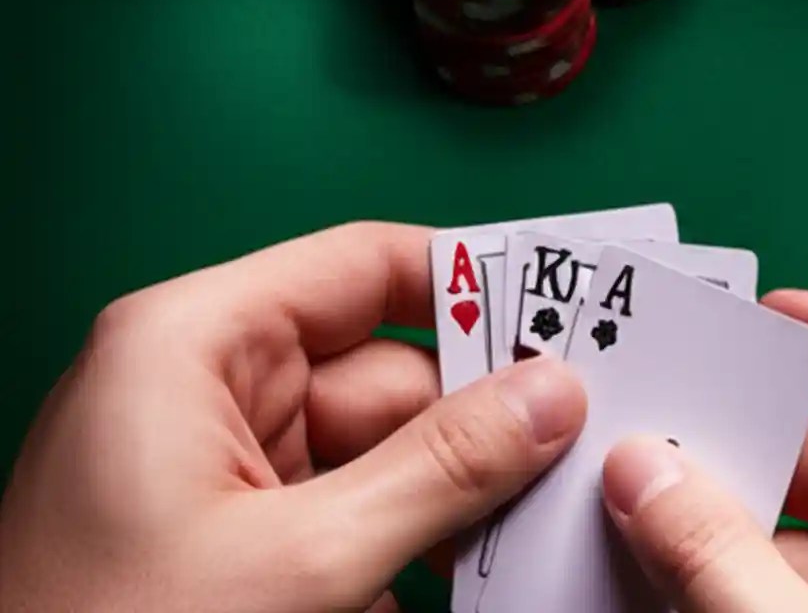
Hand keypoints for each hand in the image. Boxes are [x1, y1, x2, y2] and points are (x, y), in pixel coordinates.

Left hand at [0, 222, 586, 611]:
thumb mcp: (303, 558)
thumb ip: (440, 470)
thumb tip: (547, 397)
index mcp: (194, 344)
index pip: (363, 268)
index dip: (470, 284)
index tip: (565, 316)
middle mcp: (208, 389)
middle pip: (387, 372)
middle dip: (475, 425)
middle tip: (573, 454)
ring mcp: (223, 467)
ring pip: (381, 451)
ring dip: (448, 498)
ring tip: (522, 531)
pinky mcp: (237, 535)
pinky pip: (352, 510)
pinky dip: (405, 545)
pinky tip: (451, 579)